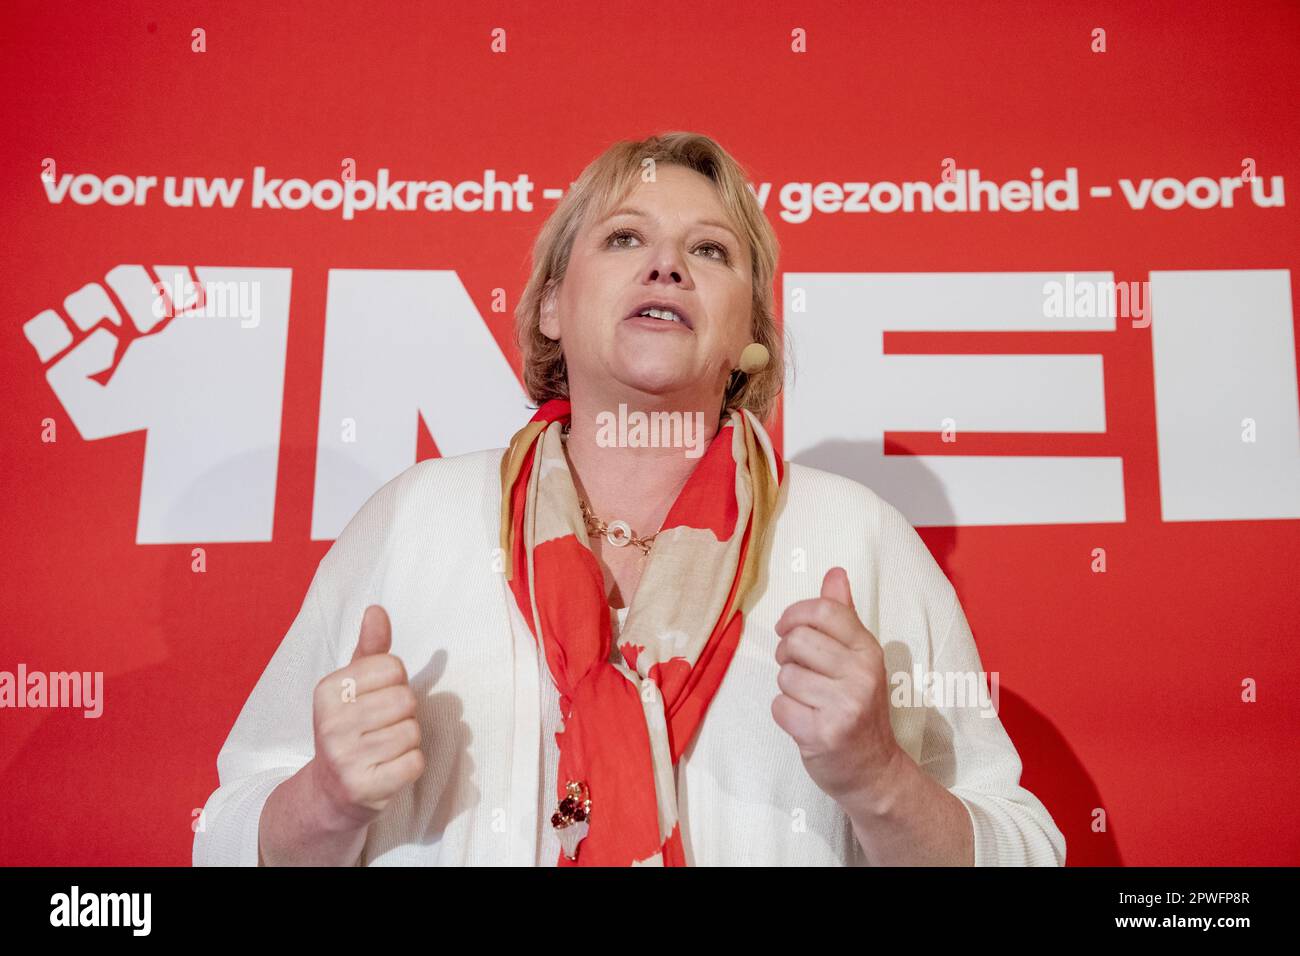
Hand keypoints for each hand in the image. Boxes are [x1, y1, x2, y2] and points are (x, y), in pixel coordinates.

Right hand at [307, 605, 424, 832]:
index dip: (395, 682)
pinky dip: (410, 765)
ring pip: (412, 731)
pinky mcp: (364, 787)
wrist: (330, 791)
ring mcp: (345, 758)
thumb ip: (370, 648)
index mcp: (327, 691)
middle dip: (403, 712)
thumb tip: (376, 609)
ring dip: (407, 739)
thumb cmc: (350, 726)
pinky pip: (414, 762)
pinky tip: (388, 767)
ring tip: (383, 747)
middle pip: (406, 699)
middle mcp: (330, 724)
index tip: (375, 699)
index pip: (393, 666)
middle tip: (381, 726)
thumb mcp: (353, 685)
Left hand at [771, 567, 903, 807]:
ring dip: (788, 688)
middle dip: (787, 654)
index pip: (823, 610)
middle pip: (796, 641)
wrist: (874, 770)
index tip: (787, 628)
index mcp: (869, 650)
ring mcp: (843, 706)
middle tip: (799, 670)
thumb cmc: (859, 706)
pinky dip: (785, 714)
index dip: (794, 614)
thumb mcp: (859, 658)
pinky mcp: (822, 734)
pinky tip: (805, 721)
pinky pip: (780, 706)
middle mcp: (861, 674)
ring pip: (785, 676)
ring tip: (809, 700)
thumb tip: (834, 572)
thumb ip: (843, 615)